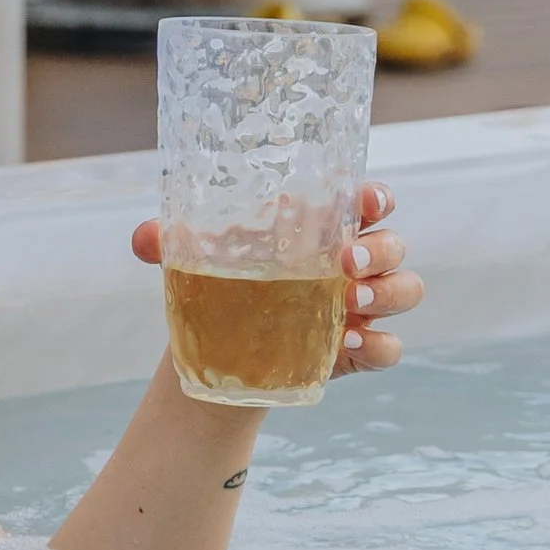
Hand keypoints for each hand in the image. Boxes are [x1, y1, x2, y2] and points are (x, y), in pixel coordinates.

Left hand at [129, 181, 421, 371]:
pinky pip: (391, 347)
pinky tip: (346, 344)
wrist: (224, 352)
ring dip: (385, 295)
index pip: (370, 200)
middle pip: (394, 246)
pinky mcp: (361, 349)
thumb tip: (144, 239)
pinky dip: (377, 345)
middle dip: (378, 251)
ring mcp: (363, 307)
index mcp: (325, 227)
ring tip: (348, 304)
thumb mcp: (199, 260)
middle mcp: (354, 262)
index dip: (377, 197)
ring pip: (405, 290)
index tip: (367, 201)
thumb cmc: (224, 285)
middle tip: (343, 263)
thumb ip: (169, 243)